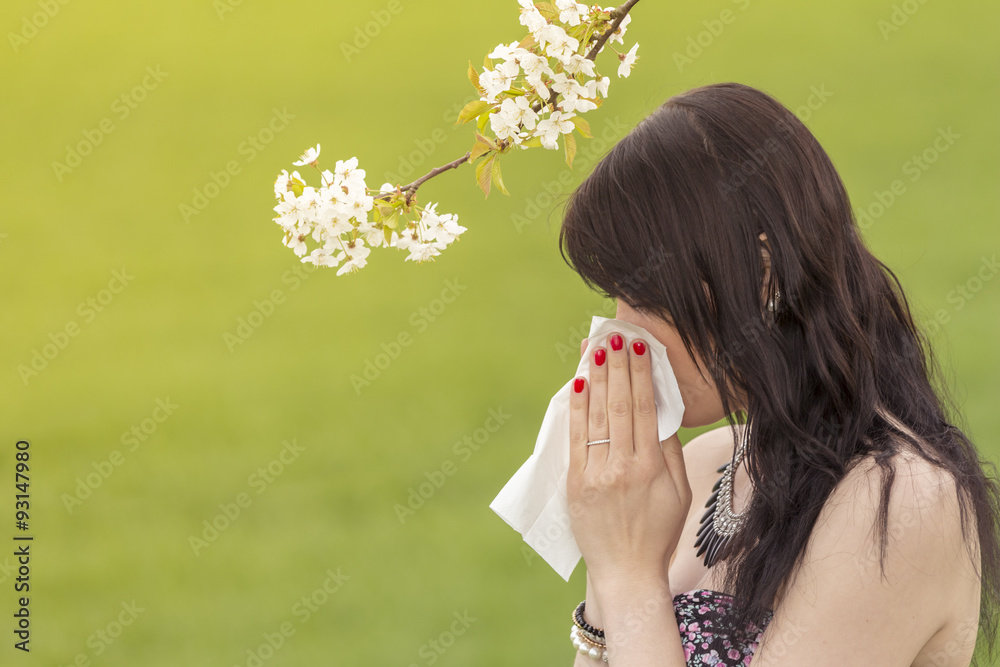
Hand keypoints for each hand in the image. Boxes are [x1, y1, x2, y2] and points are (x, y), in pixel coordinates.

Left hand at [568, 335, 690, 585]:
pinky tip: (578, 385)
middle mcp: (622, 467)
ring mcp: (595, 474)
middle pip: (618, 405)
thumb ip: (669, 452)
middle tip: (615, 336)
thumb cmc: (659, 532)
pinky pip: (575, 437)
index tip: (639, 347)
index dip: (640, 374)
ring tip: (595, 348)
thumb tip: (658, 413)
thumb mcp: (680, 493)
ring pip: (595, 416)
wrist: (626, 572)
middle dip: (617, 366)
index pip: (643, 409)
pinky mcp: (575, 483)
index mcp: (651, 467)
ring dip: (595, 378)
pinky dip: (576, 409)